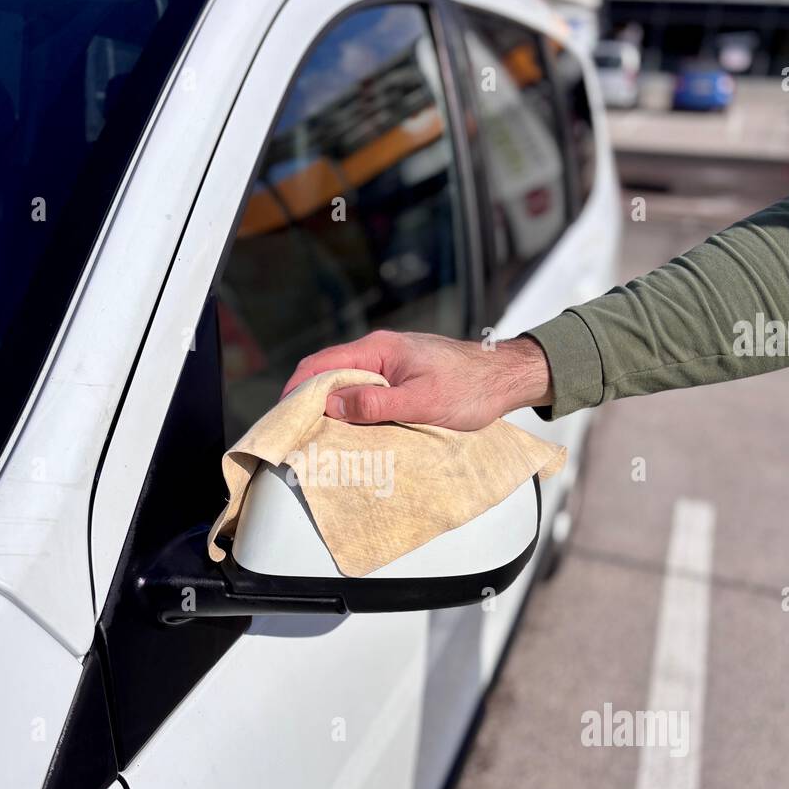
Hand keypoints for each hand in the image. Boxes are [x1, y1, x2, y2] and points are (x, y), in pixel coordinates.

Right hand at [280, 330, 553, 428]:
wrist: (506, 377)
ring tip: (317, 439)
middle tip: (295, 435)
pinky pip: (364, 392)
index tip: (282, 420)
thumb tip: (332, 406)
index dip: (295, 391)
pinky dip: (351, 411)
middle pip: (327, 375)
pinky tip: (350, 433)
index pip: (320, 365)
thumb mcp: (422, 401)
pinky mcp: (399, 378)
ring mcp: (388, 365)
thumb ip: (376, 404)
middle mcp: (379, 352)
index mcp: (379, 350)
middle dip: (307, 403)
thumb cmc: (471, 387)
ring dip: (330, 410)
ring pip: (345, 385)